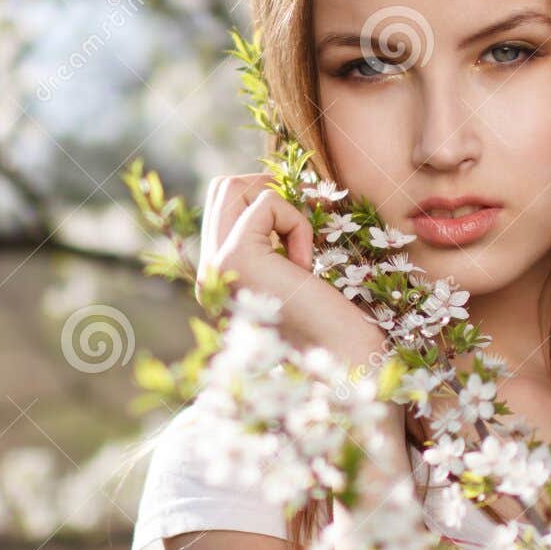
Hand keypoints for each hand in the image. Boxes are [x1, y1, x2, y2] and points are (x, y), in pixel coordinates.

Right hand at [200, 172, 412, 484]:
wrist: (343, 363)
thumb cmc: (333, 323)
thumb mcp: (294, 275)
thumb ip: (273, 243)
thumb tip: (272, 191)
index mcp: (218, 278)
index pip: (222, 207)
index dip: (264, 201)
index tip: (297, 233)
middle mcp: (208, 272)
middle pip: (222, 188)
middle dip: (266, 189)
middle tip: (299, 224)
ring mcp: (216, 265)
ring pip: (233, 186)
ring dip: (279, 205)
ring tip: (299, 250)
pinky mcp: (237, 257)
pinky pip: (265, 203)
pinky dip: (295, 223)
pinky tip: (305, 264)